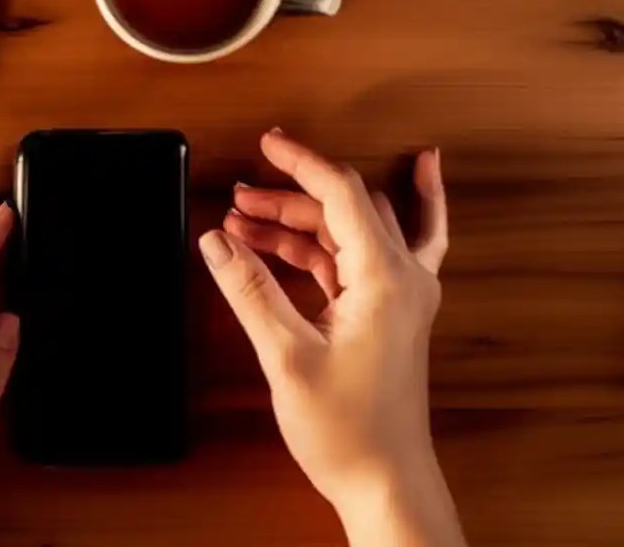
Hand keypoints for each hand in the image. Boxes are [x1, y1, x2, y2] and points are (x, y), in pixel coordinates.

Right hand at [199, 131, 464, 546]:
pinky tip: (408, 182)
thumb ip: (249, 291)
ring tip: (249, 219)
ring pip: (354, 230)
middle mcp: (403, 278)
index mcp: (383, 279)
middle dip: (290, 195)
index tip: (267, 145)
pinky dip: (359, 226)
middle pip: (346, 208)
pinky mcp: (393, 311)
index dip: (300, 164)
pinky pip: (382, 249)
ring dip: (305, 219)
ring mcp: (403, 294)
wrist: (385, 479)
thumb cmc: (347, 429)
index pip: (341, 195)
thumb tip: (215, 242)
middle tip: (239, 196)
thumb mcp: (286, 356)